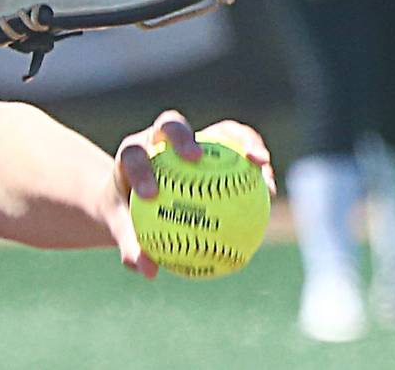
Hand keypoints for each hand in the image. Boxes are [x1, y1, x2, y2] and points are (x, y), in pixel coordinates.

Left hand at [99, 110, 275, 279]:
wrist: (141, 195)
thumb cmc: (129, 213)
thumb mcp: (122, 228)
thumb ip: (131, 245)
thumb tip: (149, 270)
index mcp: (132, 154)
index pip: (132, 154)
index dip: (141, 169)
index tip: (152, 194)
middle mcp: (160, 140)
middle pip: (170, 123)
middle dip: (182, 136)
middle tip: (195, 158)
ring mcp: (192, 138)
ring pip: (213, 131)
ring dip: (238, 140)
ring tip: (259, 163)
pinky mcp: (218, 143)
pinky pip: (240, 149)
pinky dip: (254, 162)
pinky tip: (271, 188)